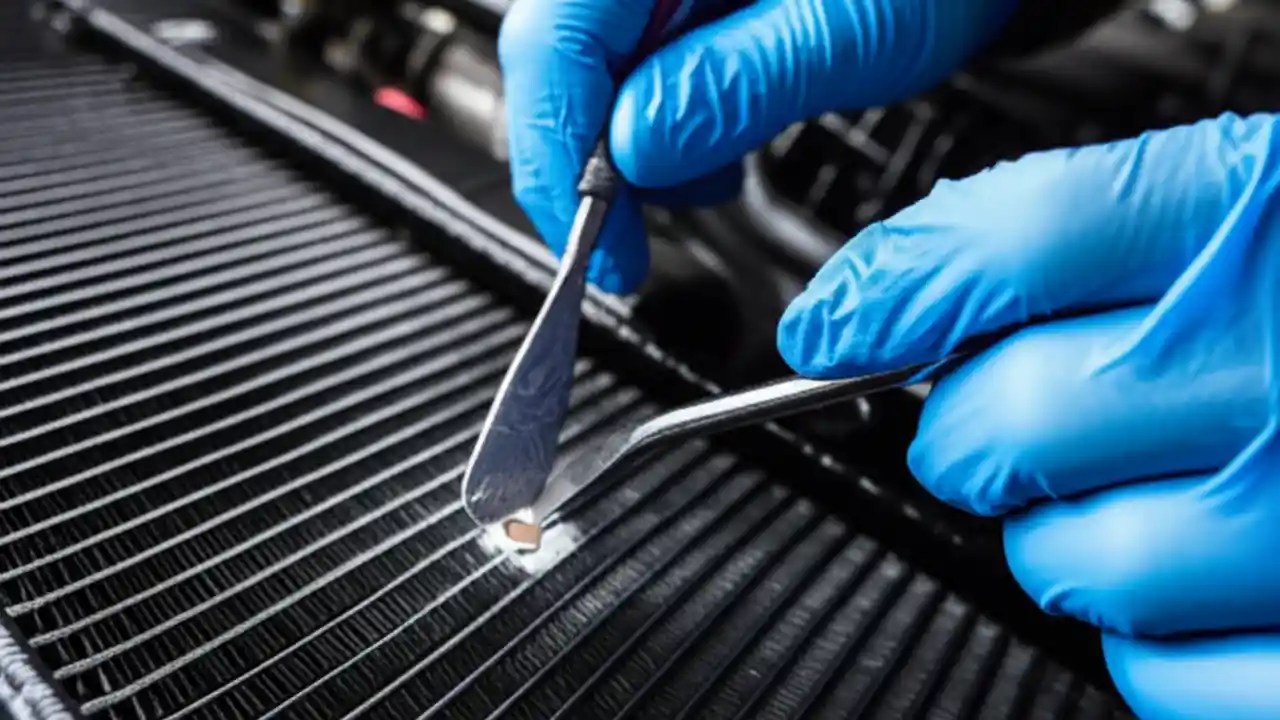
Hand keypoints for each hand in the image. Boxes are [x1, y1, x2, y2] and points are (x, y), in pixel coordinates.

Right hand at [498, 0, 1017, 292]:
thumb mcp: (847, 26)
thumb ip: (730, 87)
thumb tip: (630, 153)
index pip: (552, 42)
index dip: (557, 158)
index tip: (597, 247)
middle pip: (559, 58)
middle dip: (592, 163)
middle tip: (636, 242)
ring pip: (592, 67)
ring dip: (628, 148)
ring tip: (706, 179)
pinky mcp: (681, 0)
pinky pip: (635, 59)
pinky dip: (661, 119)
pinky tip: (712, 141)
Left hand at [778, 112, 1279, 718]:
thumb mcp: (1239, 209)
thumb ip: (1065, 237)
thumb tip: (867, 304)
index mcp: (1263, 224)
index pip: (1014, 242)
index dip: (892, 287)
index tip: (838, 322)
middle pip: (1005, 424)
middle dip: (973, 432)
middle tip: (1013, 418)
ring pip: (1068, 564)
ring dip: (1061, 538)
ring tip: (1141, 492)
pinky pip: (1152, 672)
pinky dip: (1145, 634)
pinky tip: (1201, 571)